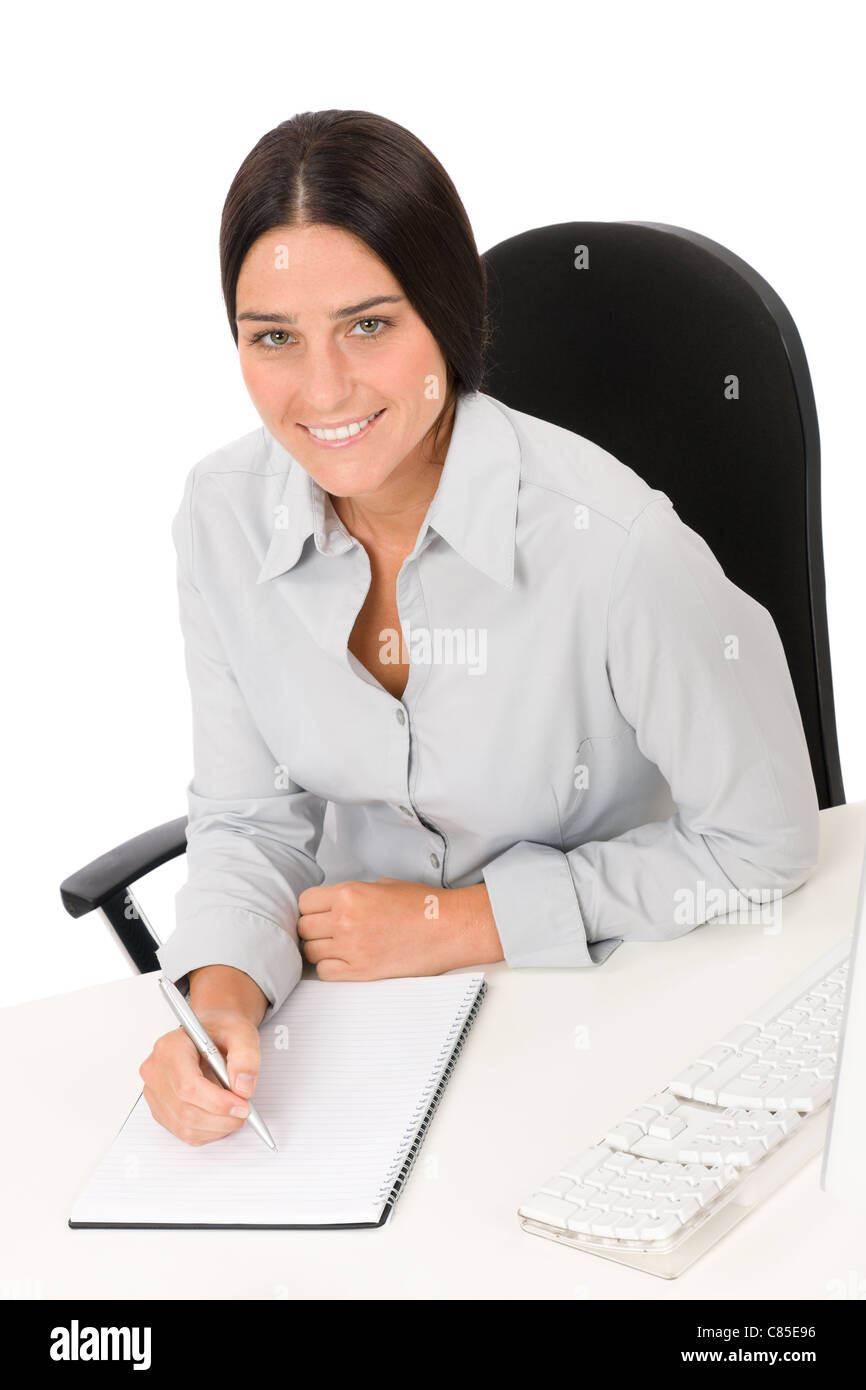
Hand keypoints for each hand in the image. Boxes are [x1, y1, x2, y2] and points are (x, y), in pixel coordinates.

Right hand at [139, 966, 266, 1146]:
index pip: (188, 1086)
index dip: (217, 1102)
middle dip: (221, 1118)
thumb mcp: (241, 1033)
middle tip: (245, 1111)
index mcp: (170, 1047)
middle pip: (186, 1110)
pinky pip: (183, 1132)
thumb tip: (243, 1088)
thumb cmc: (221, 1031)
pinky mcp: (160, 1109)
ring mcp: (154, 1092)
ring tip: (235, 1112)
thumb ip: (246, 1057)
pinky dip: (208, 1132)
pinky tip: (221, 1117)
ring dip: (217, 1127)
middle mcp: (155, 1070)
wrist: (211, 1033)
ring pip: (185, 1126)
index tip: (242, 1106)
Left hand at [297, 877, 502, 979]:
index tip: (319, 912)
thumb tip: (332, 906)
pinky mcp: (362, 972)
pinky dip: (330, 968)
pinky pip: (325, 973)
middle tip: (328, 929)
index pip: (305, 902)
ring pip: (310, 952)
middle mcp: (345, 920)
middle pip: (304, 928)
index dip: (311, 907)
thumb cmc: (423, 905)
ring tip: (339, 946)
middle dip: (313, 928)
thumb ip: (352, 895)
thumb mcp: (381, 886)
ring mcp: (352, 948)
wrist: (449, 927)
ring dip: (320, 949)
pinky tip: (345, 960)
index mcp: (349, 894)